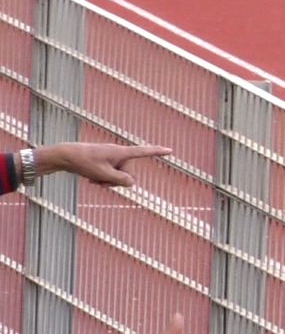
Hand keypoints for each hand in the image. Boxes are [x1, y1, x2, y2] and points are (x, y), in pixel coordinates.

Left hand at [36, 141, 170, 187]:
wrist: (64, 156)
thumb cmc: (84, 163)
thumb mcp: (103, 175)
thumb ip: (121, 180)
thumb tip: (132, 183)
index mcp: (121, 153)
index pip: (143, 152)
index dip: (157, 152)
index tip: (170, 150)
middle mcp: (119, 153)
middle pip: (129, 172)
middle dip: (118, 181)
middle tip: (101, 183)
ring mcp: (112, 158)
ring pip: (120, 175)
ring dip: (109, 181)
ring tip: (94, 181)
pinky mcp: (105, 161)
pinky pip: (112, 174)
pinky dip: (104, 179)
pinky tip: (92, 180)